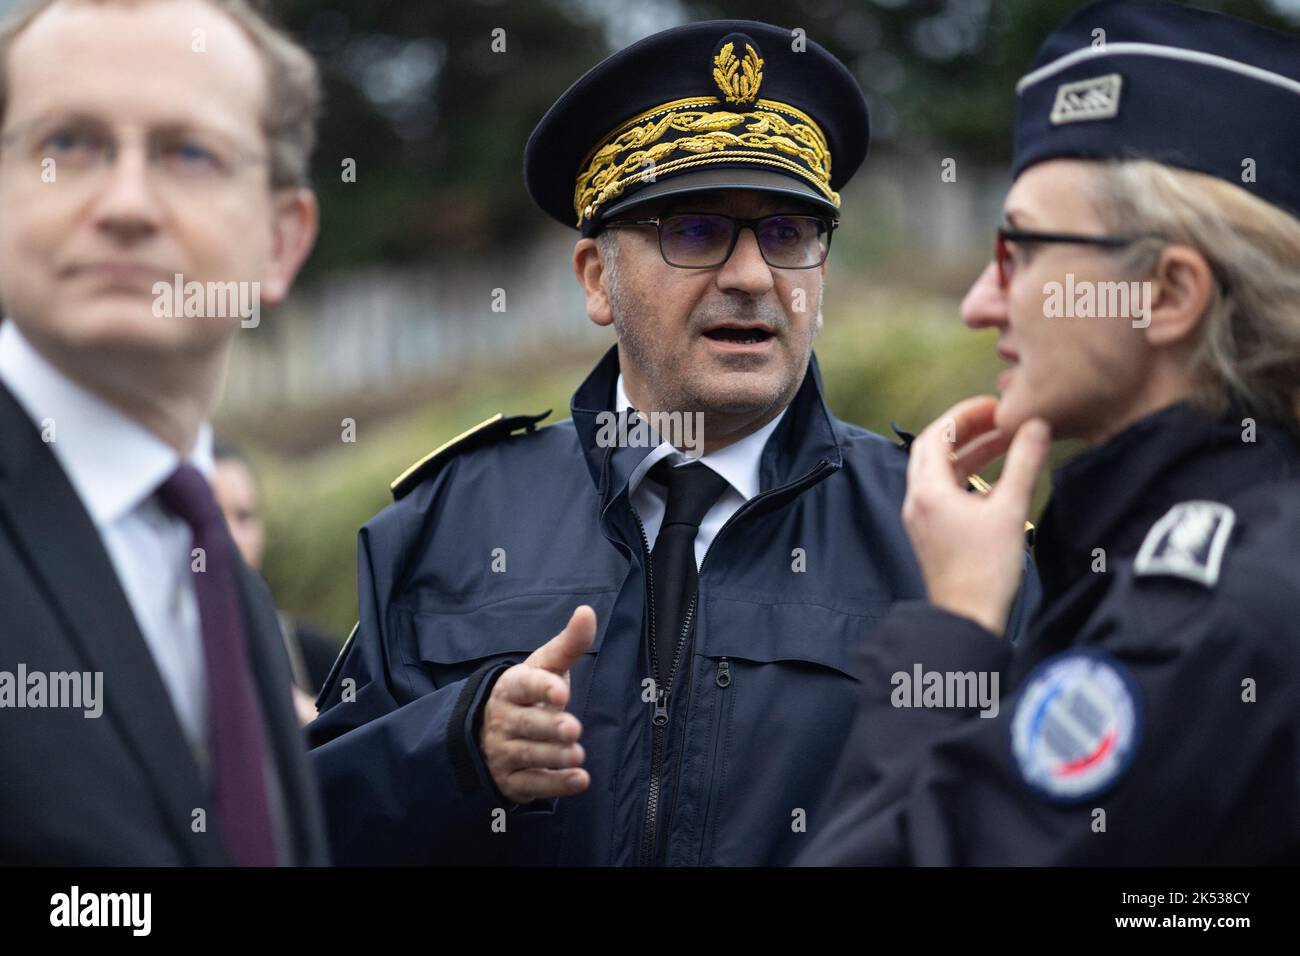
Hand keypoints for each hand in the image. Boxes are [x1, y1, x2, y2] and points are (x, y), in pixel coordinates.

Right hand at [480, 605, 596, 803]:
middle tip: (573, 729)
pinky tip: (579, 780)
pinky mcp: (513, 780)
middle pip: (526, 724)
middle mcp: (504, 719)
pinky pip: (533, 784)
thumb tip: (588, 611)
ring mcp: (505, 751)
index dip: (541, 688)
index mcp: (512, 687)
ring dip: (554, 756)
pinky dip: (555, 784)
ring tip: (577, 754)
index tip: (561, 691)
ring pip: (529, 755)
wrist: (489, 734)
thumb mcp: (546, 666)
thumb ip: (569, 644)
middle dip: (549, 727)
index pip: (524, 685)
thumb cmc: (529, 693)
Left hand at [901, 396, 1050, 635]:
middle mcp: (917, 502)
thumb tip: (1036, 426)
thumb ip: (1024, 463)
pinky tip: (995, 477)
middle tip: (997, 418)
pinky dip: (967, 476)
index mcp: (927, 491)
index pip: (936, 435)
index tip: (993, 404)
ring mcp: (922, 519)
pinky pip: (945, 492)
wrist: (968, 619)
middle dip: (965, 430)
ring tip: (1004, 441)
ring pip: (940, 472)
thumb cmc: (987, 571)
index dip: (964, 415)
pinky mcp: (933, 534)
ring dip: (969, 453)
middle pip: (933, 450)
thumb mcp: (1011, 510)